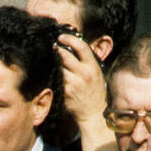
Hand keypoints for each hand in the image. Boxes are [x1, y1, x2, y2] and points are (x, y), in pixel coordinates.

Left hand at [54, 33, 116, 150]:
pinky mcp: (66, 92)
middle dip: (58, 48)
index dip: (70, 39)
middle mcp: (84, 74)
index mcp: (93, 67)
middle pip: (66, 55)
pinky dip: (55, 74)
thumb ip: (87, 62)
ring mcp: (74, 83)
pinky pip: (58, 79)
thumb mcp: (96, 74)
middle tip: (54, 45)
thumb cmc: (94, 93)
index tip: (61, 37)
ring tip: (53, 58)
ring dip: (55, 62)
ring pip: (60, 67)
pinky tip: (53, 72)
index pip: (81, 46)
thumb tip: (76, 47)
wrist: (93, 113)